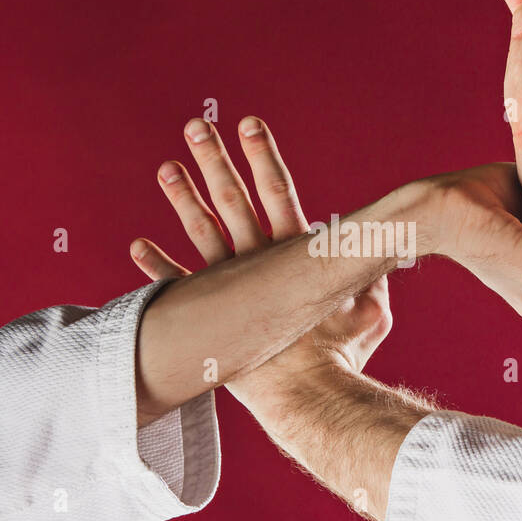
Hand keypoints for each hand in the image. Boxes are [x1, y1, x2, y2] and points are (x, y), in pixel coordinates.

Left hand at [129, 117, 390, 407]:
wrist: (309, 397)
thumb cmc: (344, 355)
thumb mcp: (370, 311)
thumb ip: (374, 278)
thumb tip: (385, 256)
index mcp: (296, 256)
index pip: (278, 193)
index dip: (263, 156)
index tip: (249, 122)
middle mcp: (258, 265)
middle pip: (233, 201)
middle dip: (214, 160)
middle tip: (196, 124)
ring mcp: (230, 291)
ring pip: (202, 234)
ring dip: (183, 198)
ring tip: (166, 166)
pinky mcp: (210, 321)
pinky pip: (177, 289)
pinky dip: (157, 267)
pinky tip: (137, 246)